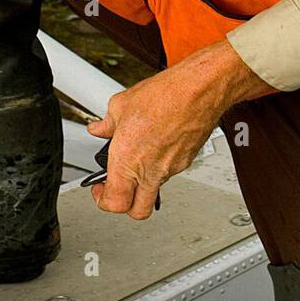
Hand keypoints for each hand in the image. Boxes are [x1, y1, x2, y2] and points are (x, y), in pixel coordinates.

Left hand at [85, 39, 275, 218]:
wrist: (199, 89)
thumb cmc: (165, 94)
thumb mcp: (121, 104)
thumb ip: (107, 124)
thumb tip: (100, 128)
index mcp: (127, 161)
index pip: (112, 203)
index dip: (102, 199)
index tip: (99, 187)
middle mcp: (149, 171)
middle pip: (137, 211)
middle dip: (125, 204)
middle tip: (118, 186)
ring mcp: (170, 169)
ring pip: (153, 189)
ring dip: (143, 180)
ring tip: (140, 154)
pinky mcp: (186, 161)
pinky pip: (168, 171)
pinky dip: (161, 163)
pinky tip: (158, 142)